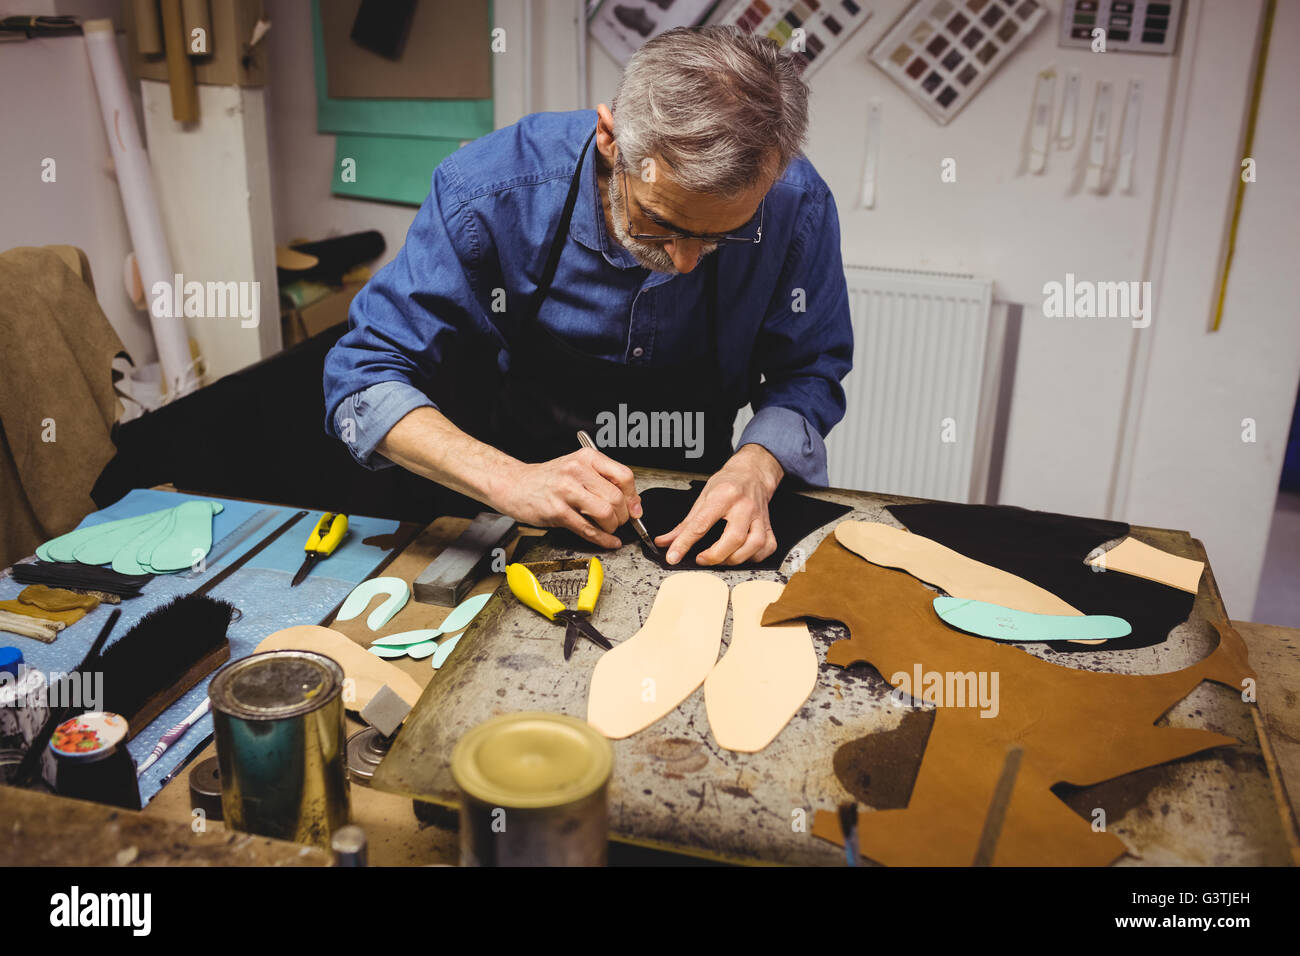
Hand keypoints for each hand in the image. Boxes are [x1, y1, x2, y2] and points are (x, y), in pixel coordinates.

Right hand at [492, 448, 641, 548]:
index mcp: (586, 457)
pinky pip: (588, 529)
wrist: (514, 484)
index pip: (624, 476)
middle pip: (616, 498)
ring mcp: (566, 491)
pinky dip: (603, 539)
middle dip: (623, 516)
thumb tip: (633, 505)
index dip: (633, 497)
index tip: (634, 508)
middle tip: (619, 521)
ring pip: (605, 514)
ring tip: (608, 528)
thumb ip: (604, 482)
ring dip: (612, 527)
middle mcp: (577, 470)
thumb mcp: (577, 469)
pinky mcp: (557, 511)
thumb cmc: (547, 479)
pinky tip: (608, 541)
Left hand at [656, 444, 783, 565]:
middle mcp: (744, 506)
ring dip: (735, 558)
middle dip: (715, 555)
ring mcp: (759, 516)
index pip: (701, 524)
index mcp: (723, 495)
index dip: (684, 543)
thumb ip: (684, 524)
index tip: (673, 556)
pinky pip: (767, 547)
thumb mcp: (702, 498)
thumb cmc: (728, 484)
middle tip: (701, 559)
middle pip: (733, 538)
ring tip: (721, 558)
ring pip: (754, 545)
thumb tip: (665, 541)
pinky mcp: (768, 525)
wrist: (752, 473)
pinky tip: (741, 555)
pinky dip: (754, 557)